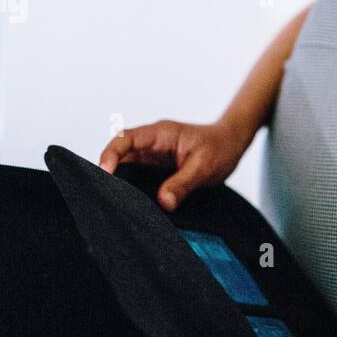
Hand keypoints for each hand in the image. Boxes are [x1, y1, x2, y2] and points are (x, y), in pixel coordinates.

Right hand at [98, 118, 249, 210]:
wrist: (231, 143)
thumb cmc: (220, 147)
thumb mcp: (204, 167)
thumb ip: (183, 184)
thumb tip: (163, 202)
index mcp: (160, 133)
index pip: (126, 139)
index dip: (111, 155)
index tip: (105, 174)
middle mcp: (151, 142)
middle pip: (119, 153)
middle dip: (108, 172)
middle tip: (105, 196)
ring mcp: (152, 154)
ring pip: (125, 165)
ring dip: (119, 181)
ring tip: (115, 202)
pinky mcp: (155, 166)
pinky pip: (136, 175)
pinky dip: (131, 187)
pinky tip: (131, 203)